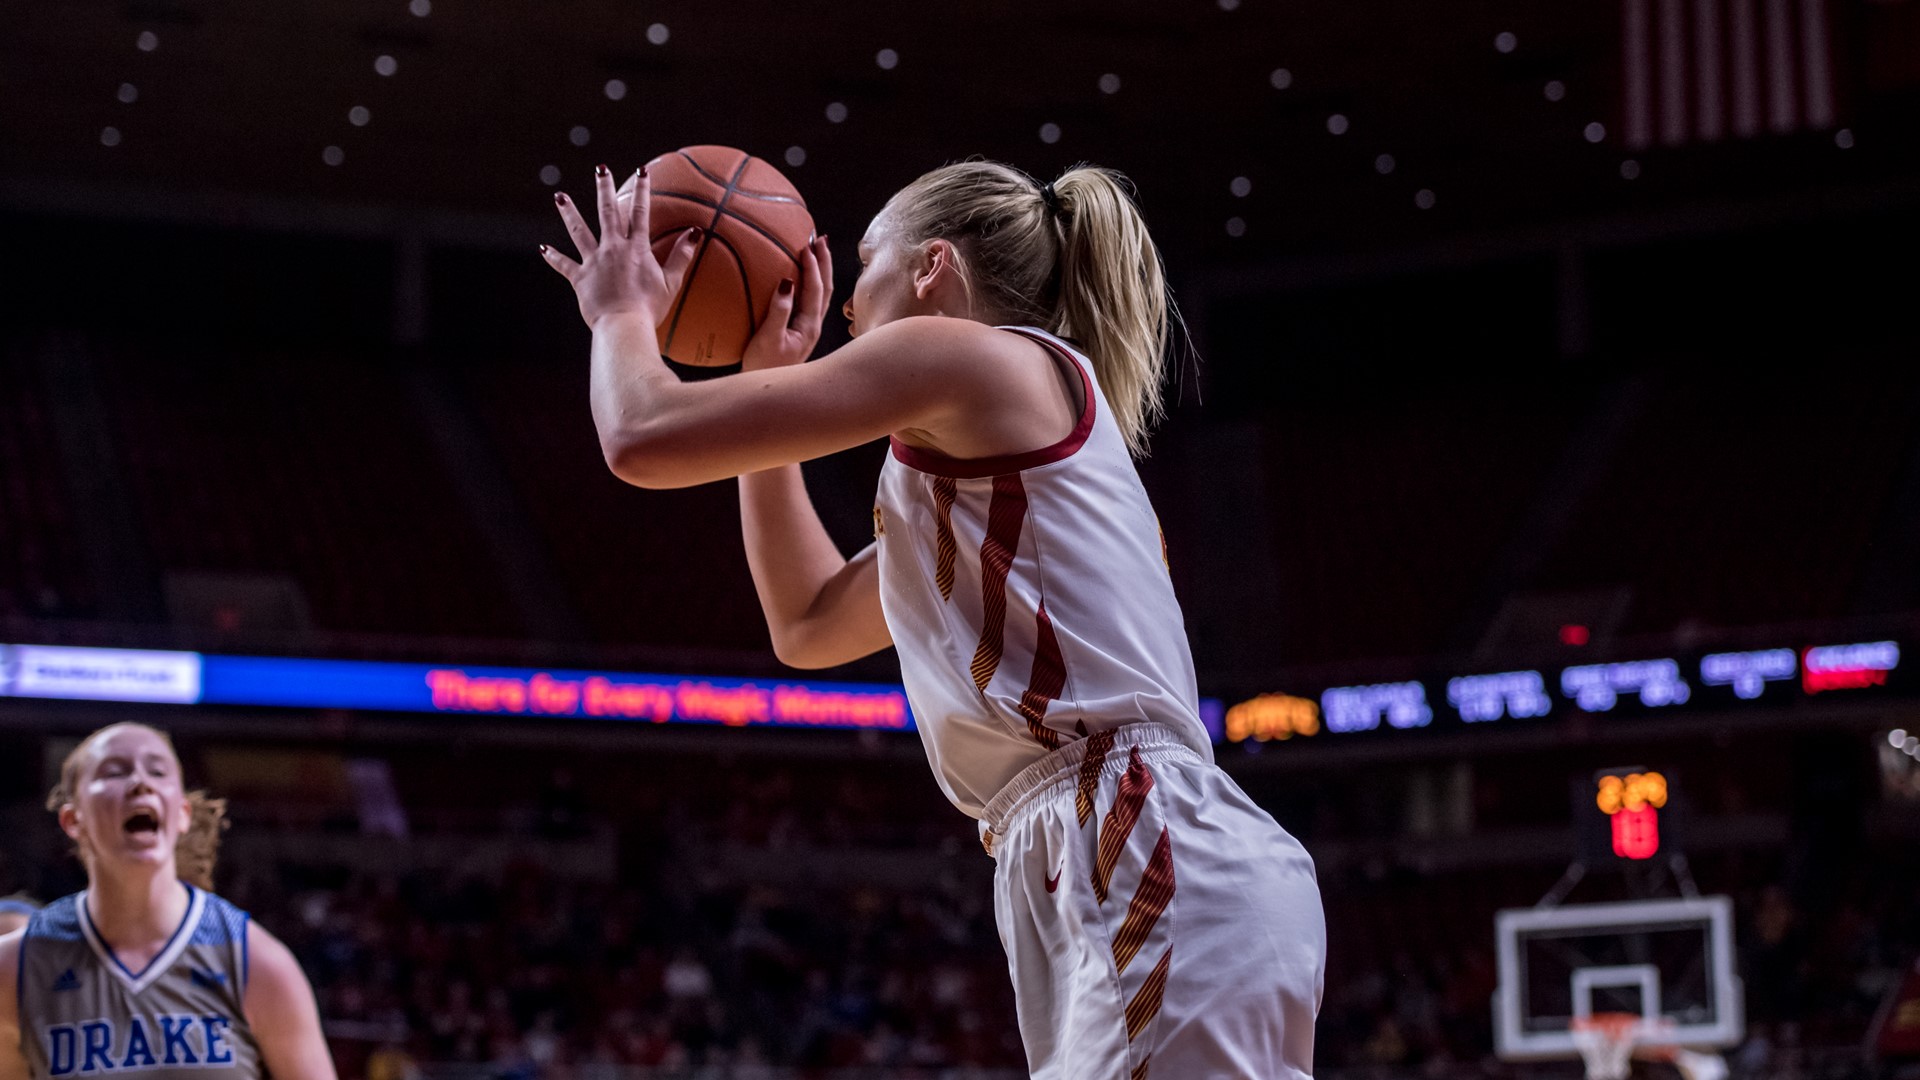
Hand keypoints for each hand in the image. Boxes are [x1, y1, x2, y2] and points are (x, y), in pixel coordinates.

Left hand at [541, 164, 701, 330]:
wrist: (624, 325)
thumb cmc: (650, 308)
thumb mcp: (672, 282)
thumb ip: (682, 256)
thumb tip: (695, 233)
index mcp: (636, 249)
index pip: (641, 212)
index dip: (642, 190)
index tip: (642, 171)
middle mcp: (613, 249)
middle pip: (608, 212)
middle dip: (604, 188)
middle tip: (600, 169)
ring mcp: (594, 262)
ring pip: (579, 231)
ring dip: (569, 212)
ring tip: (559, 197)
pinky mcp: (580, 278)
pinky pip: (564, 265)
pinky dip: (553, 257)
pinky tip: (543, 248)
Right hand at [741, 234, 833, 371]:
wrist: (766, 390)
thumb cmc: (764, 367)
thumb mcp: (768, 339)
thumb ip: (779, 311)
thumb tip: (787, 282)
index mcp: (809, 325)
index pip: (816, 289)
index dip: (813, 266)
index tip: (806, 245)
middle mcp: (813, 325)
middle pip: (825, 288)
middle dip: (824, 262)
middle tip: (821, 239)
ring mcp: (808, 328)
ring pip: (821, 294)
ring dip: (820, 270)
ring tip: (817, 250)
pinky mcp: (801, 331)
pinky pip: (810, 300)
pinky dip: (810, 283)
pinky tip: (801, 277)